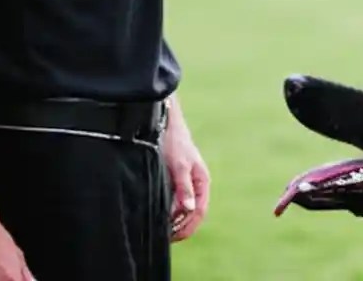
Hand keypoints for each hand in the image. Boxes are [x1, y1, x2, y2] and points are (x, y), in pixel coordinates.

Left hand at [163, 110, 209, 240]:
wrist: (166, 125)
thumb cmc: (175, 143)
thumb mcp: (179, 166)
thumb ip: (184, 188)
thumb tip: (189, 209)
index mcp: (202, 182)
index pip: (199, 212)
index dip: (187, 226)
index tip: (173, 236)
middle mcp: (196, 185)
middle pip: (193, 214)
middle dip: (181, 227)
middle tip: (166, 238)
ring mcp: (186, 184)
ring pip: (184, 210)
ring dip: (175, 221)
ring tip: (162, 230)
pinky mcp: (176, 182)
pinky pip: (176, 202)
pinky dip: (170, 212)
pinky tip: (160, 216)